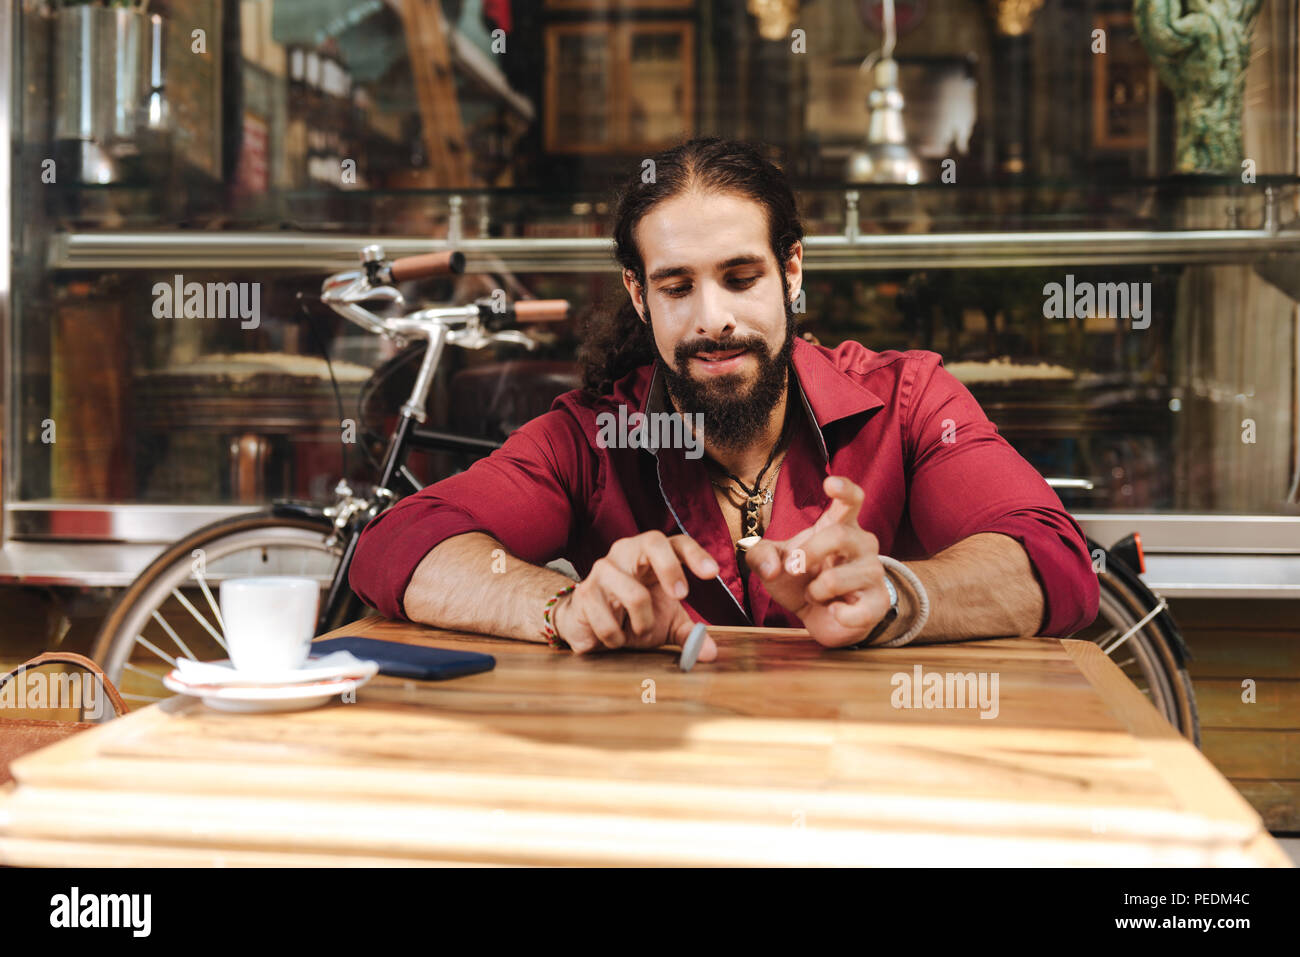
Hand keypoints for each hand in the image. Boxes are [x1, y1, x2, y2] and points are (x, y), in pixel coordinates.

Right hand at [552, 531, 720, 659]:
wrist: (587, 623)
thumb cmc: (633, 615)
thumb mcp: (666, 623)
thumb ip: (689, 634)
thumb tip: (709, 653)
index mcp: (651, 554)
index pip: (677, 543)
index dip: (696, 555)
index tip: (713, 574)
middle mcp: (626, 553)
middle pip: (653, 542)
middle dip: (670, 569)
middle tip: (681, 597)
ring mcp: (602, 570)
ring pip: (636, 595)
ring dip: (643, 624)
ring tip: (638, 631)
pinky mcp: (584, 593)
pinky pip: (609, 624)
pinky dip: (617, 640)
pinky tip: (614, 638)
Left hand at [744, 476, 892, 646]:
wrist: (821, 616)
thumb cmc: (801, 580)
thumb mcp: (773, 564)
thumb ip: (760, 556)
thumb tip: (772, 569)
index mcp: (840, 525)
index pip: (852, 499)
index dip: (844, 489)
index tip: (829, 484)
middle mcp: (862, 543)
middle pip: (838, 535)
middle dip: (807, 554)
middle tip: (792, 569)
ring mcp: (873, 572)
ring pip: (839, 578)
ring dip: (816, 591)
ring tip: (815, 595)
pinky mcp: (878, 602)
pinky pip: (859, 612)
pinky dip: (839, 615)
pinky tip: (834, 612)